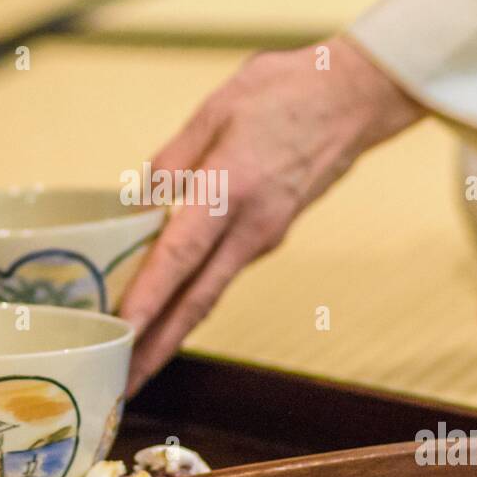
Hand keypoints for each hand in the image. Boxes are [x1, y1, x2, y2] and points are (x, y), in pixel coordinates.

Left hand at [120, 33, 423, 395]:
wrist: (357, 96)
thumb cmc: (287, 90)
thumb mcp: (216, 108)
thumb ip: (173, 159)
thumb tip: (138, 200)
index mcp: (231, 190)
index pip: (180, 258)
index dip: (148, 300)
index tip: (120, 336)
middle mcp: (251, 228)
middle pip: (197, 302)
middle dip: (157, 349)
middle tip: (121, 386)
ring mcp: (265, 237)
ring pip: (210, 294)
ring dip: (172, 331)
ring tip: (133, 359)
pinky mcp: (270, 235)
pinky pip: (223, 273)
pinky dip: (191, 298)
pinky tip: (165, 305)